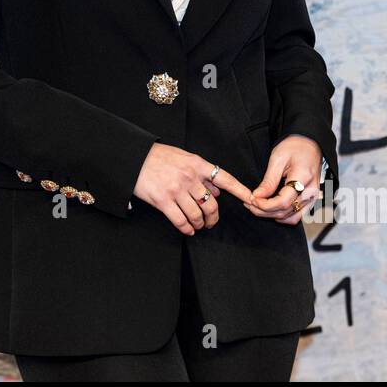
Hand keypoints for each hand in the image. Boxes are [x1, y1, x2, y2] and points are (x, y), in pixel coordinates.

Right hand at [133, 142, 250, 235]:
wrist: (133, 157)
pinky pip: (180, 221)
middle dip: (214, 218)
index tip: (252, 199)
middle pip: (211, 204)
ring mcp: (176, 190)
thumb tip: (217, 189)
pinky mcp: (163, 201)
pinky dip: (186, 228)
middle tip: (211, 223)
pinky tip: (188, 229)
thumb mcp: (183, 157)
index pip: (225, 178)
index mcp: (196, 164)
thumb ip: (201, 172)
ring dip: (199, 224)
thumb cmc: (158, 156)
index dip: (240, 190)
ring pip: (197, 215)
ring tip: (198, 226)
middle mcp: (189, 177)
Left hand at [248, 135, 320, 225]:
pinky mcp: (310, 200)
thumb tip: (257, 196)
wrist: (309, 144)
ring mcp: (312, 197)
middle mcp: (311, 191)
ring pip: (291, 217)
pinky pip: (296, 215)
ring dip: (272, 216)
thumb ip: (268, 181)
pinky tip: (271, 209)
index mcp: (303, 178)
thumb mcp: (278, 159)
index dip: (265, 205)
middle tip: (249, 203)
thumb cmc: (294, 146)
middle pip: (285, 211)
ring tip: (257, 207)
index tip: (252, 199)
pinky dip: (282, 216)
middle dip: (264, 211)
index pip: (283, 201)